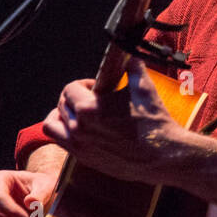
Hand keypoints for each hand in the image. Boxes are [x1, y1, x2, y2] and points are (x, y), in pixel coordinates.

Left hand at [41, 57, 184, 184]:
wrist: (164, 155)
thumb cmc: (154, 122)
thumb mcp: (143, 88)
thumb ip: (133, 68)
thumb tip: (131, 56)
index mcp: (88, 108)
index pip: (70, 88)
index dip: (83, 84)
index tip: (97, 87)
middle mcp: (78, 128)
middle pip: (62, 105)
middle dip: (75, 99)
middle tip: (92, 100)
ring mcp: (80, 146)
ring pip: (53, 126)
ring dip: (61, 117)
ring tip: (76, 115)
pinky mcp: (86, 159)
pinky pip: (63, 144)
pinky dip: (67, 134)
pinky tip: (83, 131)